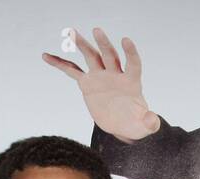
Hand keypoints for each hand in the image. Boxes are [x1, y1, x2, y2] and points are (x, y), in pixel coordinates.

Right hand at [42, 27, 159, 143]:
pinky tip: (46, 56)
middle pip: (109, 55)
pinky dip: (60, 63)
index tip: (126, 40)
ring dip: (82, 44)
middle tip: (97, 31)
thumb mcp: (145, 126)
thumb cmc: (135, 123)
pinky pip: (71, 71)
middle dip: (104, 43)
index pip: (132, 63)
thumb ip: (150, 123)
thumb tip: (152, 121)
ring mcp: (100, 76)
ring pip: (90, 56)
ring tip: (71, 33)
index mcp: (131, 82)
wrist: (121, 124)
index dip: (130, 52)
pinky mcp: (87, 83)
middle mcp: (115, 74)